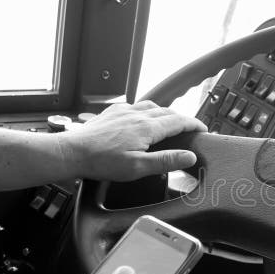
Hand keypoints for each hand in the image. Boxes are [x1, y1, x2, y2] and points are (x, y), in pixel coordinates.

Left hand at [59, 100, 206, 180]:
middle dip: (182, 119)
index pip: (179, 121)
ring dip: (165, 113)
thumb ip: (166, 161)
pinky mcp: (111, 113)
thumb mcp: (138, 167)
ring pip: (151, 106)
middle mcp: (137, 115)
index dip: (194, 125)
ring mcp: (123, 112)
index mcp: (147, 127)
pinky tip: (141, 117)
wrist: (72, 153)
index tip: (203, 129)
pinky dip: (145, 110)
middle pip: (168, 111)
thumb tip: (189, 156)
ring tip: (169, 122)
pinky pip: (134, 106)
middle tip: (189, 128)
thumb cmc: (101, 162)